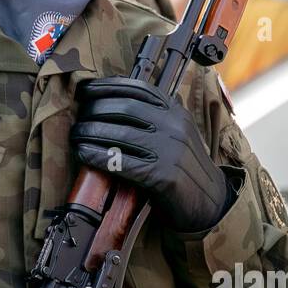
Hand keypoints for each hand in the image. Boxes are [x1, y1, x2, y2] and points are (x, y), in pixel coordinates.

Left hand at [71, 76, 230, 230]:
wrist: (211, 201)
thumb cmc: (187, 168)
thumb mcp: (179, 134)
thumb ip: (157, 118)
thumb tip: (116, 104)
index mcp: (177, 112)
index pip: (138, 89)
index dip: (106, 86)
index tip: (85, 90)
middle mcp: (174, 127)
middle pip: (124, 108)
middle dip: (94, 109)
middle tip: (78, 117)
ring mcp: (170, 151)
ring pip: (120, 133)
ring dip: (90, 131)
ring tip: (75, 134)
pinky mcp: (163, 176)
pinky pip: (121, 162)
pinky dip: (97, 156)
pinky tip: (83, 153)